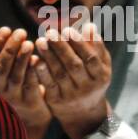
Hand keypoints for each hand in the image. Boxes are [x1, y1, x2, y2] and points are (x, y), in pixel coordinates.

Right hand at [0, 25, 50, 138]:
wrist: (28, 115)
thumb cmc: (12, 83)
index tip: (6, 28)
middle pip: (1, 68)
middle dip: (10, 49)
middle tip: (20, 31)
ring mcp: (14, 97)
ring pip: (16, 76)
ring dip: (22, 59)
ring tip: (29, 43)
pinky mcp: (30, 103)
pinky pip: (31, 86)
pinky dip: (34, 73)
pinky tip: (39, 60)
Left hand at [34, 23, 111, 138]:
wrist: (83, 113)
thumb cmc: (92, 80)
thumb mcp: (100, 66)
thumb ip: (96, 47)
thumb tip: (89, 26)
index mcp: (101, 76)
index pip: (91, 58)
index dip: (79, 44)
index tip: (67, 30)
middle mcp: (88, 87)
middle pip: (74, 66)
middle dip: (61, 48)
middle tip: (50, 32)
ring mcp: (72, 96)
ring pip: (60, 74)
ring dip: (49, 57)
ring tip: (40, 41)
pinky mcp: (57, 102)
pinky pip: (49, 85)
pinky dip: (42, 72)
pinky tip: (36, 59)